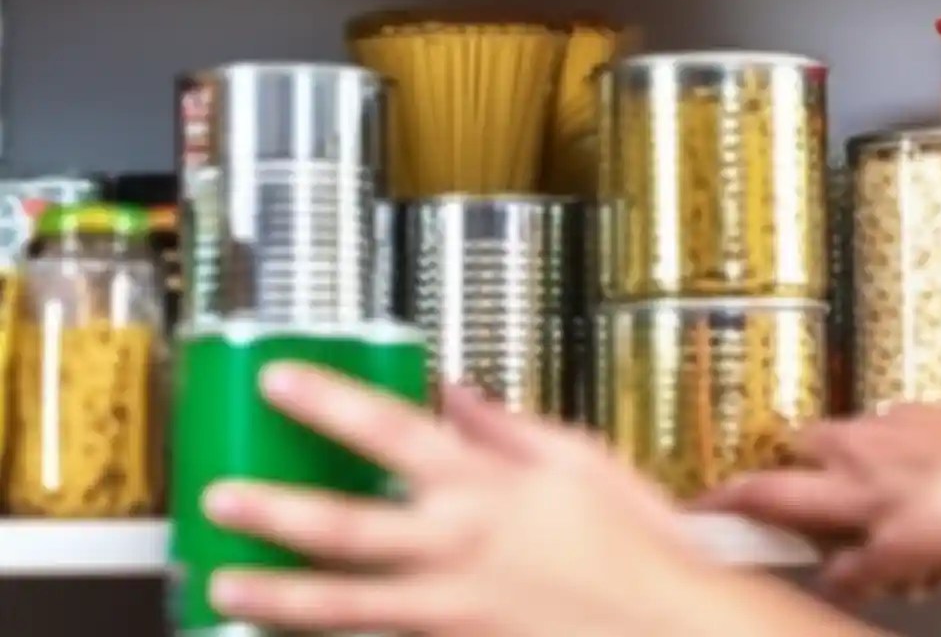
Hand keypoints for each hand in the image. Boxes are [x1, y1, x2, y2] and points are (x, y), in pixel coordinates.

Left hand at [202, 364, 727, 635]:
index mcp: (488, 486)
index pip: (391, 431)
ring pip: (348, 603)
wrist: (670, 624)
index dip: (328, 400)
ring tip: (227, 586)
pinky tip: (312, 632)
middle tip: (220, 499)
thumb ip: (508, 426)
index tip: (281, 379)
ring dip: (280, 594)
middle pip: (347, 526)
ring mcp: (455, 607)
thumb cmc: (634, 542)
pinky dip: (345, 636)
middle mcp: (460, 545)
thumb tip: (457, 393)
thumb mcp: (581, 460)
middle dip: (275, 511)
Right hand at [700, 406, 940, 599]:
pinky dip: (905, 472)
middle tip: (826, 521)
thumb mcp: (914, 556)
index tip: (698, 506)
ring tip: (900, 528)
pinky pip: (901, 444)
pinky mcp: (937, 418)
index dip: (725, 501)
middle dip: (802, 480)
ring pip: (855, 450)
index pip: (766, 490)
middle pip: (804, 453)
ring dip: (860, 481)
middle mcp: (864, 443)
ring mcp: (901, 424)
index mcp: (847, 480)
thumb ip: (863, 569)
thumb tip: (832, 577)